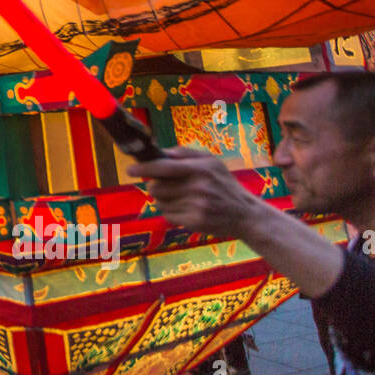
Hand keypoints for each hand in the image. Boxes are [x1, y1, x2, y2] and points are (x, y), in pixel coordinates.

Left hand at [126, 146, 261, 235]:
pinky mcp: (195, 222)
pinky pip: (169, 216)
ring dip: (165, 200)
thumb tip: (160, 152)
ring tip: (184, 198)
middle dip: (156, 187)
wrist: (246, 214)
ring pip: (160, 203)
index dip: (144, 168)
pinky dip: (173, 213)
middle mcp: (199, 187)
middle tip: (168, 187)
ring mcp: (197, 206)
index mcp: (201, 168)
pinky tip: (189, 210)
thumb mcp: (211, 162)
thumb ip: (185, 154)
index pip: (165, 167)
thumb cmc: (224, 184)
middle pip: (156, 188)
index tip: (129, 169)